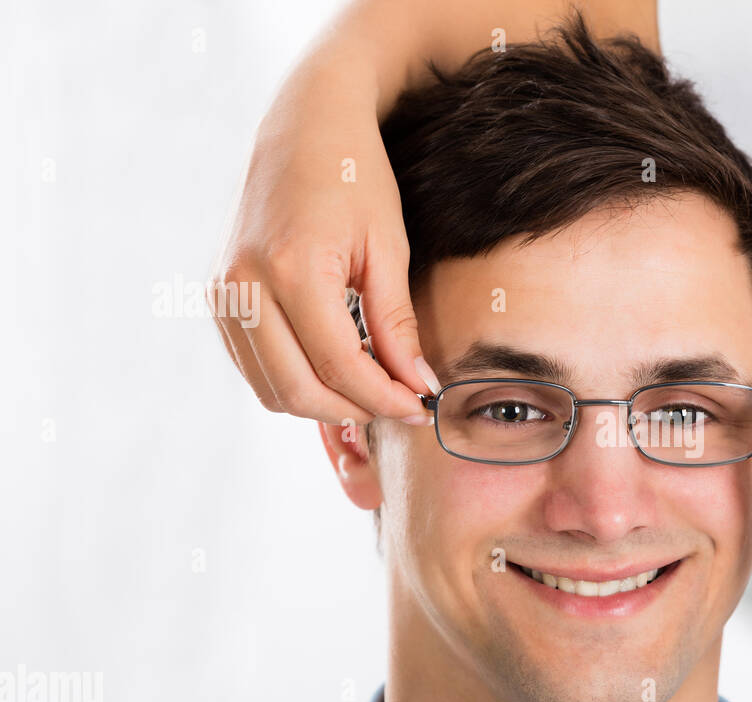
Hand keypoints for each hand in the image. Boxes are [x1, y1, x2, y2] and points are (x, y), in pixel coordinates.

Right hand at [208, 67, 435, 424]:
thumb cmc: (353, 176)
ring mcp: (222, 291)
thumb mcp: (388, 247)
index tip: (419, 408)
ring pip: (270, 389)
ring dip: (323, 405)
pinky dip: (294, 381)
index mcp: (292, 268)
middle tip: (398, 408)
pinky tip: (334, 370)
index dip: (384, 399)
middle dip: (355, 411)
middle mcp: (244, 284)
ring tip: (370, 391)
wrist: (303, 126)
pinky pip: (253, 366)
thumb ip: (397, 325)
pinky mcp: (216, 296)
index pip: (340, 366)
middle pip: (298, 390)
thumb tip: (417, 386)